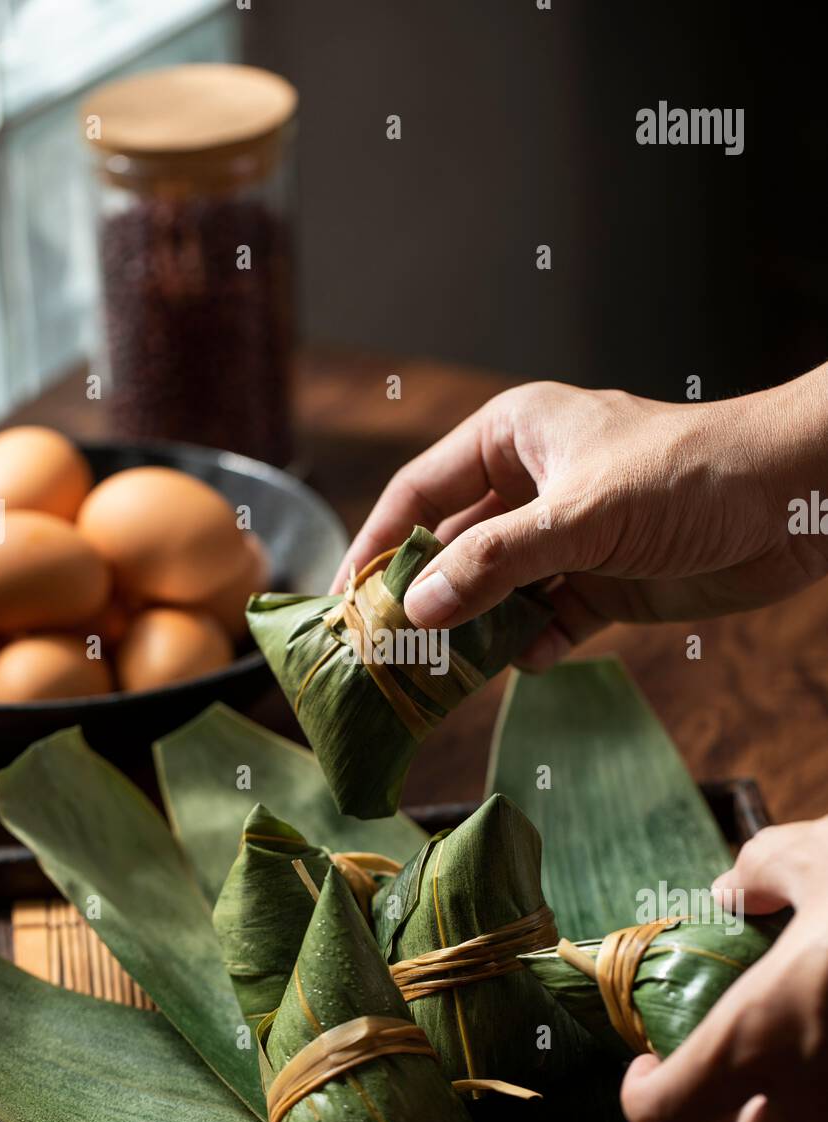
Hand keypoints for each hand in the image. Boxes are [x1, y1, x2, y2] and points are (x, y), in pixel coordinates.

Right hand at [332, 367, 827, 667]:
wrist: (795, 500)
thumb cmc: (688, 474)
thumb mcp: (580, 515)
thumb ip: (495, 562)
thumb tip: (415, 612)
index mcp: (513, 439)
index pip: (419, 494)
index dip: (378, 544)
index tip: (345, 599)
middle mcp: (531, 487)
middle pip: (452, 548)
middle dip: (423, 599)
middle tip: (385, 654)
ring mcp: (566, 538)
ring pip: (497, 591)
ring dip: (476, 631)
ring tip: (446, 675)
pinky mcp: (603, 582)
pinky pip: (548, 620)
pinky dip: (536, 644)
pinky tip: (533, 662)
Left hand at [621, 817, 827, 1121]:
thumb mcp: (811, 854)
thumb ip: (759, 875)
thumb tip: (740, 891)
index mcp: (761, 1037)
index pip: (666, 1117)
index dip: (642, 1096)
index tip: (647, 1061)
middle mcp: (813, 1096)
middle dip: (727, 1117)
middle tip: (730, 1061)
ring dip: (791, 1109)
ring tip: (801, 1043)